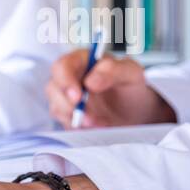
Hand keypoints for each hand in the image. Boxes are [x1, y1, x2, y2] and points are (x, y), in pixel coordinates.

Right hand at [45, 49, 175, 127]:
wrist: (136, 112)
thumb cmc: (131, 86)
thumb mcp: (131, 73)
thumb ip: (113, 70)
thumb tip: (90, 81)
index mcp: (82, 60)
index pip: (62, 66)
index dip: (65, 81)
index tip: (77, 97)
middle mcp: (70, 78)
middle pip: (53, 88)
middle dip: (68, 105)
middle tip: (89, 118)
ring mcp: (67, 99)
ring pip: (57, 108)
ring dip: (77, 119)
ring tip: (100, 123)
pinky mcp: (69, 117)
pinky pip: (65, 124)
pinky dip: (80, 128)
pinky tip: (98, 126)